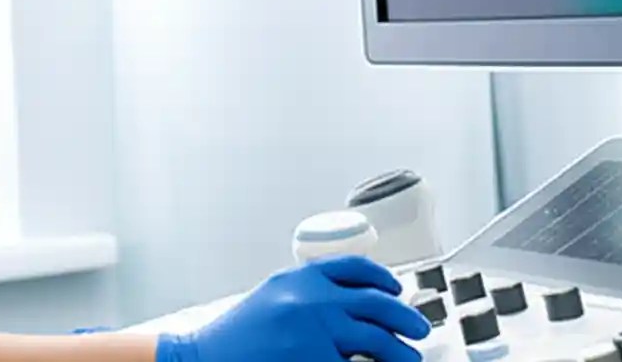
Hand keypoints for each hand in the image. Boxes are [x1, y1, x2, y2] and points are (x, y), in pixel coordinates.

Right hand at [156, 255, 429, 361]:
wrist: (201, 358)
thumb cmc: (234, 338)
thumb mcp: (271, 300)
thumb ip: (306, 296)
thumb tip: (350, 307)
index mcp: (300, 280)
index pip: (355, 268)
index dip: (384, 279)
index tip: (397, 289)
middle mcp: (312, 300)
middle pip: (378, 304)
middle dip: (406, 318)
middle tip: (420, 329)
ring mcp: (316, 333)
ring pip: (378, 341)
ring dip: (401, 352)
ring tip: (410, 359)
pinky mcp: (317, 361)